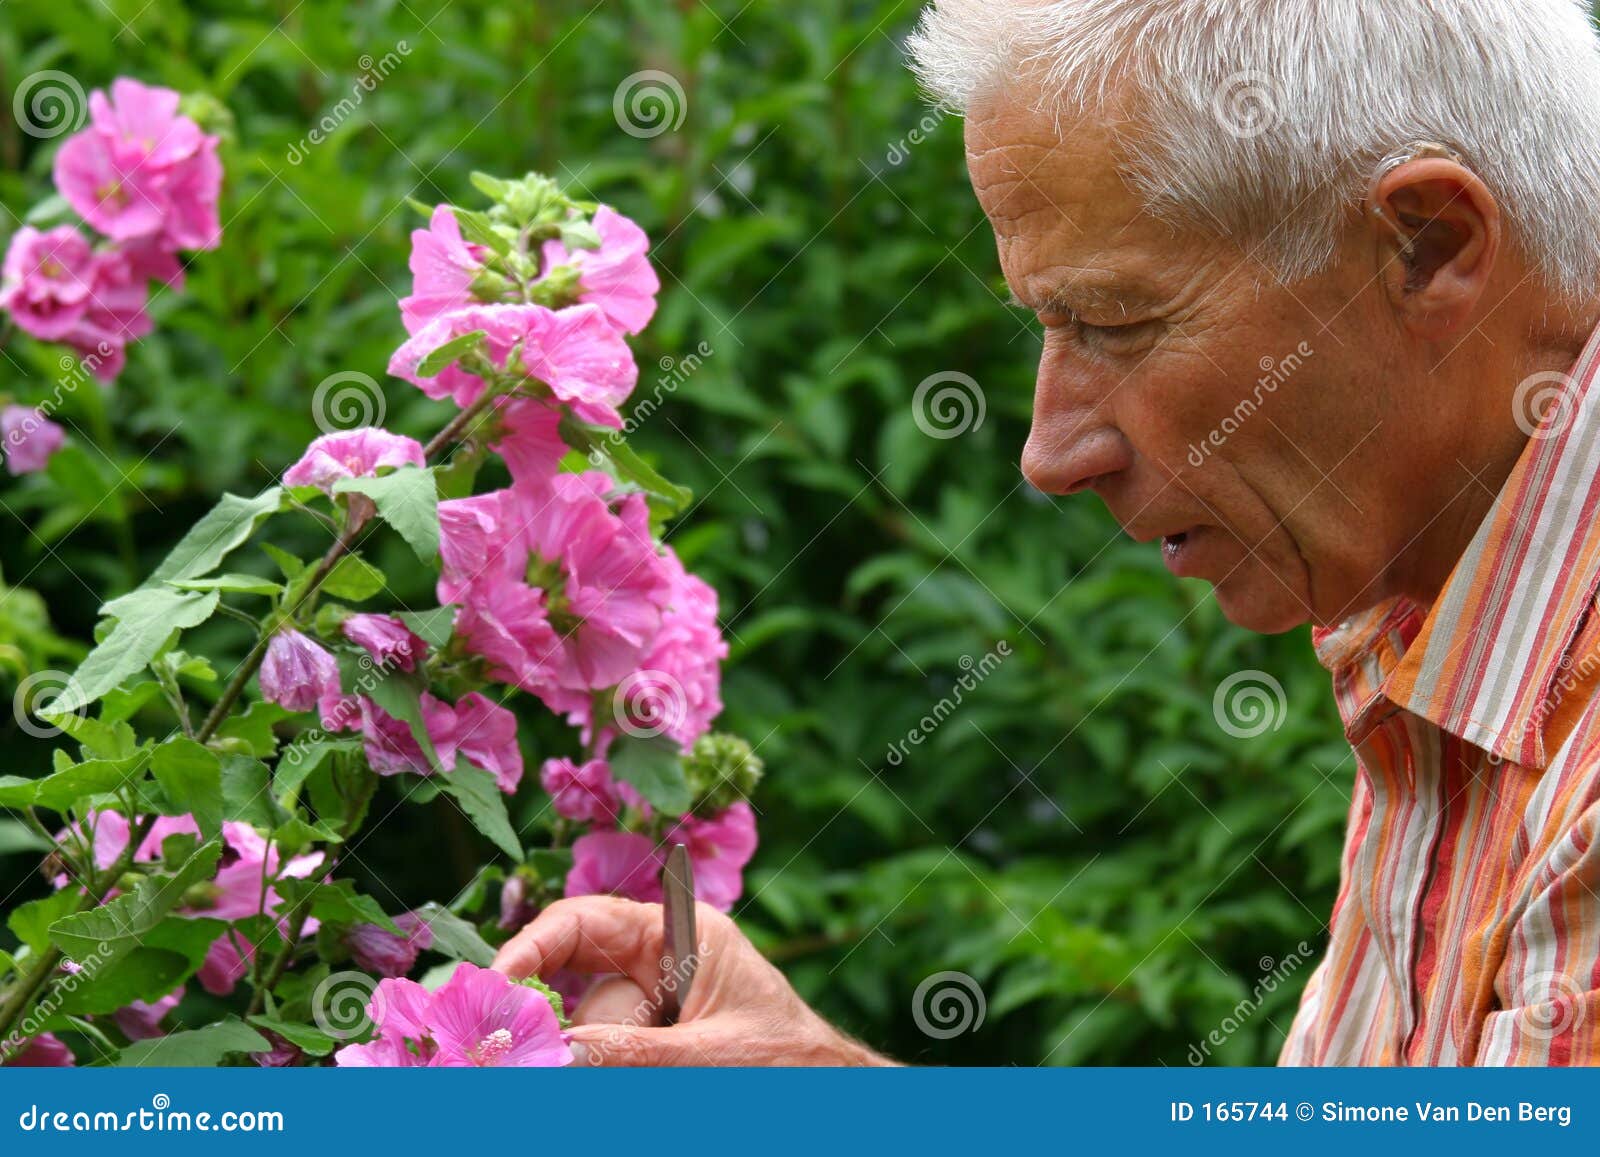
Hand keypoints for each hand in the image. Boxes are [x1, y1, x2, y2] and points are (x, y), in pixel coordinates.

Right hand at [493, 895, 893, 1065]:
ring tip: (590, 1065)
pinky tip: (576, 1067)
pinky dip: (590, 1062)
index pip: (588, 921)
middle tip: (509, 1045)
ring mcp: (651, 1006)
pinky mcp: (648, 1043)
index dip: (533, 946)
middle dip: (547, 1013)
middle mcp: (659, 963)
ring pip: (583, 1025)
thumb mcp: (712, 1057)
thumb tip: (554, 1052)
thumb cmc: (793, 1065)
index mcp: (682, 935)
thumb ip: (633, 1054)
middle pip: (574, 977)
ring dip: (578, 1052)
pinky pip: (600, 1050)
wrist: (830, 1099)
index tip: (496, 983)